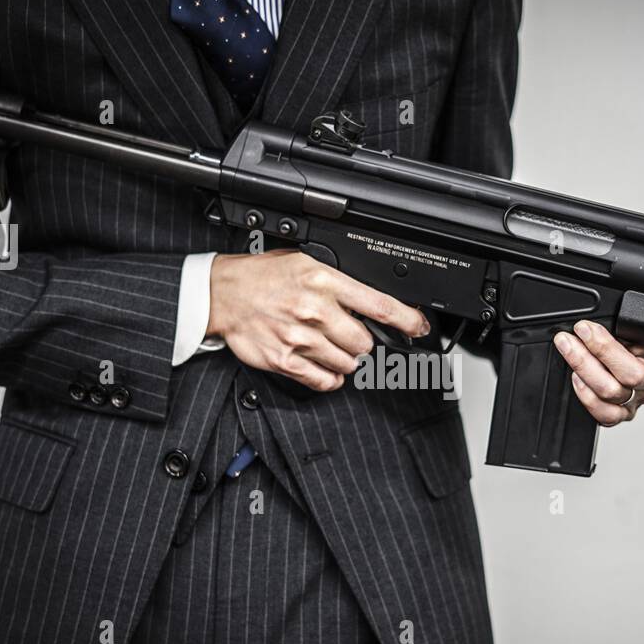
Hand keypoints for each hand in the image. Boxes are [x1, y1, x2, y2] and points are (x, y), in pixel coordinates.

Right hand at [206, 249, 430, 390]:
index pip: (380, 306)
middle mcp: (314, 310)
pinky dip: (330, 378)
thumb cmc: (264, 277)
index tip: (419, 327)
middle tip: (351, 335)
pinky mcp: (286, 361)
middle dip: (363, 341)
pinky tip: (325, 366)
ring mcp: (300, 338)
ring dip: (346, 360)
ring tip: (331, 346)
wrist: (223, 293)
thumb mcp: (306, 263)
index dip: (408, 320)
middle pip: (365, 342)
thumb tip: (372, 301)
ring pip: (348, 364)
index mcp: (324, 281)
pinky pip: (324, 380)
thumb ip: (339, 283)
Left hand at [553, 319, 643, 425]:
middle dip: (604, 349)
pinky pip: (605, 415)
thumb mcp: (629, 319)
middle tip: (584, 329)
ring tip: (569, 344)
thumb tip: (622, 313)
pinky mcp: (618, 413)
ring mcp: (635, 399)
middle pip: (637, 376)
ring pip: (615, 393)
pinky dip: (587, 395)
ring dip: (585, 364)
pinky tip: (576, 377)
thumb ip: (633, 321)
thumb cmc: (617, 333)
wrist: (594, 350)